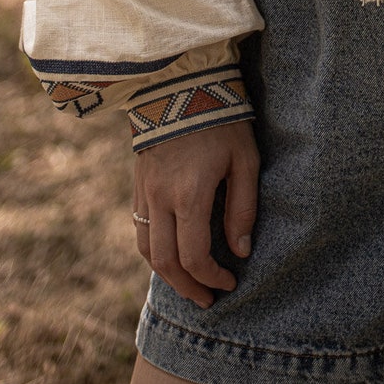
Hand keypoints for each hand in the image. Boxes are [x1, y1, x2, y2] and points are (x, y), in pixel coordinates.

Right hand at [133, 120, 259, 308]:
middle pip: (164, 262)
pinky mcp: (138, 182)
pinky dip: (154, 249)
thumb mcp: (245, 159)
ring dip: (166, 274)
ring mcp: (145, 190)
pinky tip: (173, 251)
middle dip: (187, 288)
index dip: (213, 277)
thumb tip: (241, 250)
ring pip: (146, 249)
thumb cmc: (221, 119)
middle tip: (207, 300)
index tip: (231, 282)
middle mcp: (160, 198)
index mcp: (189, 194)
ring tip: (189, 284)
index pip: (195, 256)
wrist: (180, 83)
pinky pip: (140, 228)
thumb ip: (243, 207)